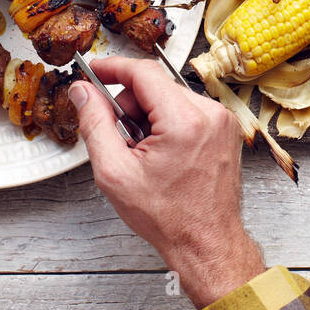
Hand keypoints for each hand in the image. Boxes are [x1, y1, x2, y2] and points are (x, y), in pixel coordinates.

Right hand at [69, 57, 264, 308]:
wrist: (206, 242)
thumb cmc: (167, 216)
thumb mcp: (115, 172)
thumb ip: (95, 124)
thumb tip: (83, 92)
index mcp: (184, 120)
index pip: (143, 72)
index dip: (113, 68)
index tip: (94, 70)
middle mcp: (210, 114)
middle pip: (156, 85)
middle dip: (130, 106)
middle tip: (121, 139)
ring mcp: (222, 120)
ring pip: (171, 97)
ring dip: (150, 116)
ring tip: (145, 154)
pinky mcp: (226, 128)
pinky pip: (189, 110)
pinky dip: (169, 123)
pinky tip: (163, 153)